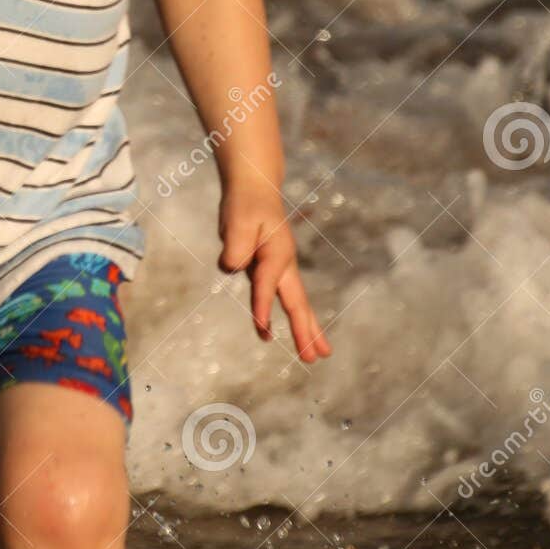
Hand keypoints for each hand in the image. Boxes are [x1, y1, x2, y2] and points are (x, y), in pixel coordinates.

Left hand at [218, 182, 331, 362]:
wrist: (255, 189)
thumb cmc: (245, 204)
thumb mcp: (236, 221)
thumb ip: (234, 245)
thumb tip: (232, 268)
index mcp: (276, 252)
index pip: (265, 285)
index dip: (262, 307)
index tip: (262, 332)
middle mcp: (284, 263)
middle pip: (296, 302)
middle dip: (305, 331)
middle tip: (314, 359)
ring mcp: (281, 268)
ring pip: (297, 303)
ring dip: (307, 329)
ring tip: (317, 355)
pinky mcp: (273, 270)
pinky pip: (284, 298)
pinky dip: (294, 316)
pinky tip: (301, 334)